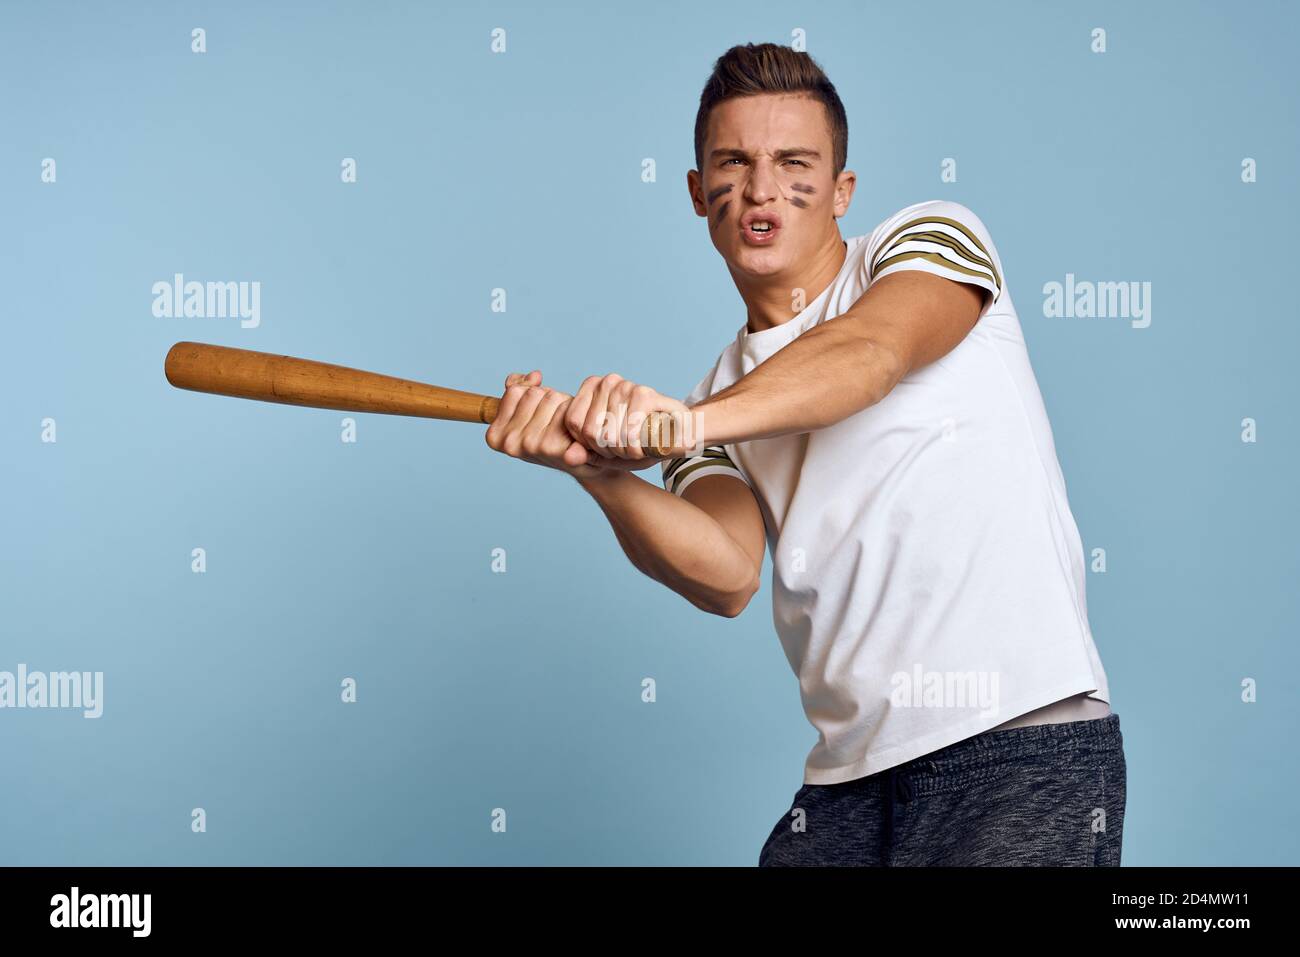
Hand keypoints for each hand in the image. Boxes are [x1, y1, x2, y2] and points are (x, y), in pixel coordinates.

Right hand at [484, 371, 607, 479]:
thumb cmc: (555, 435)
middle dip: (549, 401)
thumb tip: (535, 375)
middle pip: (534, 393)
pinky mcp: (554, 448)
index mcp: (495, 436)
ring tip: (568, 428)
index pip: (514, 391)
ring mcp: (530, 445)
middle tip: (557, 424)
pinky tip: (580, 432)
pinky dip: (577, 417)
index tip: (540, 416)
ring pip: (551, 397)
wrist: (588, 463)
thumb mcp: (529, 410)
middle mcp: (509, 443)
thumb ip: (521, 388)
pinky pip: (566, 410)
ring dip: (563, 406)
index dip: (533, 397)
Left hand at [564, 373, 694, 470]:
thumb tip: (567, 458)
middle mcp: (607, 382)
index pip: (574, 422)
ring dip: (624, 452)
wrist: (682, 432)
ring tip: (636, 448)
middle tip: (624, 451)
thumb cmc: (642, 441)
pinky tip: (645, 447)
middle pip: (590, 431)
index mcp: (593, 387)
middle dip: (607, 451)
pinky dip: (636, 449)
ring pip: (609, 435)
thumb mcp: (610, 451)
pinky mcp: (644, 394)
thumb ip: (586, 454)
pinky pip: (628, 433)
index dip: (589, 444)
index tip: (607, 448)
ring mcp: (625, 386)